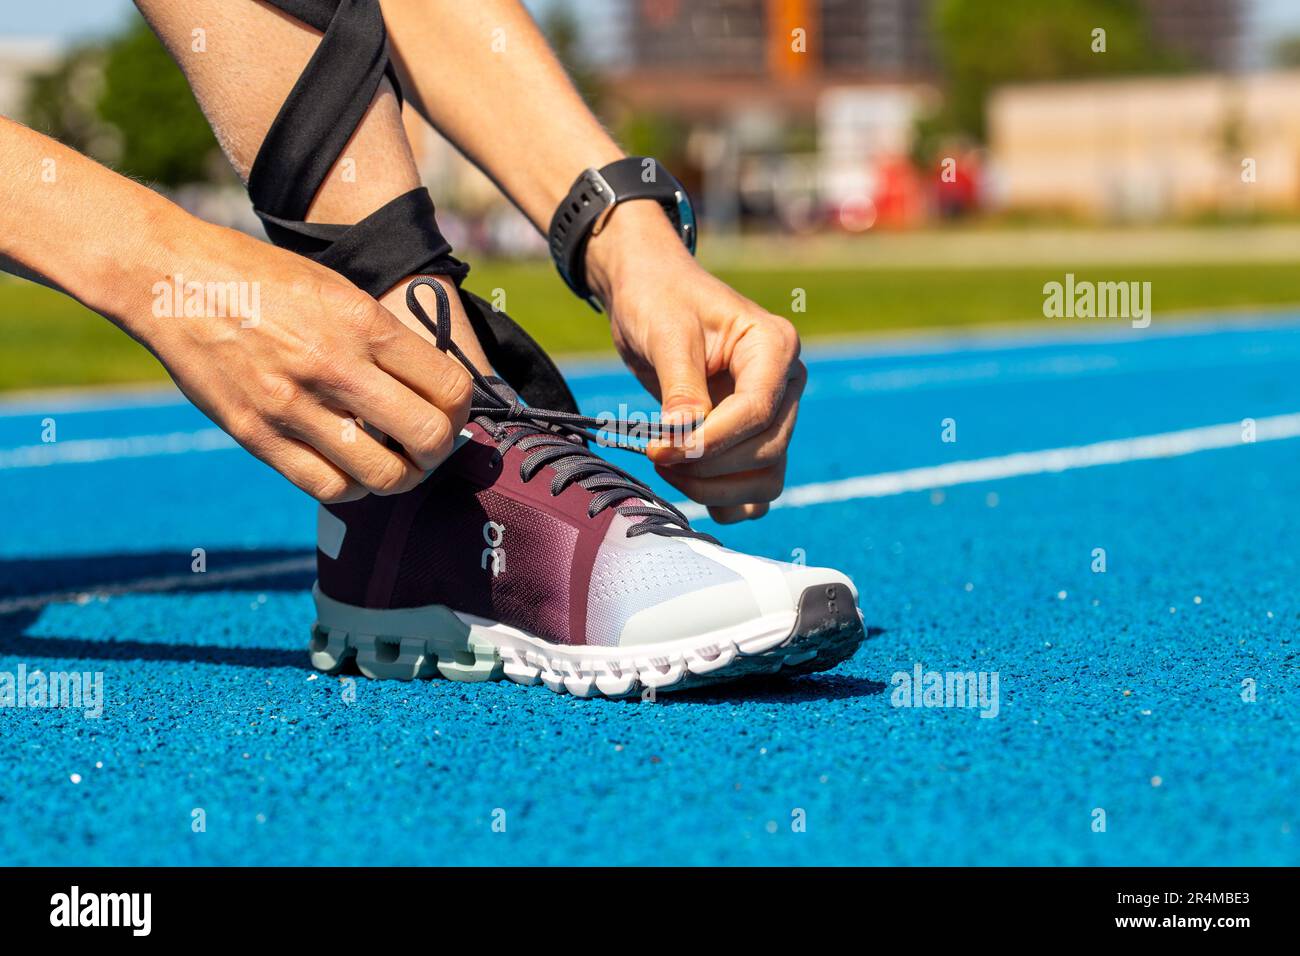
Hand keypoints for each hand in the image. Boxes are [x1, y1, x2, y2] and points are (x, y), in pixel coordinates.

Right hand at [117, 218, 471, 502]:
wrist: (172, 280)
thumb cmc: (263, 279)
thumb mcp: (338, 289)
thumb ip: (385, 338)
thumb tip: (433, 388)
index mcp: (363, 323)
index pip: (449, 388)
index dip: (461, 410)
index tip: (450, 413)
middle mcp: (335, 366)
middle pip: (428, 437)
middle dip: (440, 449)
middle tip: (429, 446)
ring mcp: (294, 405)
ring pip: (383, 474)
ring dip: (400, 477)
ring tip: (393, 464)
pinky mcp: (258, 435)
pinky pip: (327, 487)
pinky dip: (352, 489)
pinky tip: (352, 472)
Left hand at [587, 203, 804, 523]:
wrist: (651, 293)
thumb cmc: (660, 299)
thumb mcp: (666, 334)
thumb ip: (680, 388)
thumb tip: (683, 442)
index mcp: (774, 346)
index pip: (757, 411)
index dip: (712, 440)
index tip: (662, 450)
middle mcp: (785, 383)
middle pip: (766, 449)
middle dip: (708, 464)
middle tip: (656, 454)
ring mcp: (774, 414)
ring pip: (767, 477)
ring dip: (716, 488)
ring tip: (667, 467)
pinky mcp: (753, 437)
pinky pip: (757, 488)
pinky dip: (726, 499)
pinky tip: (687, 484)